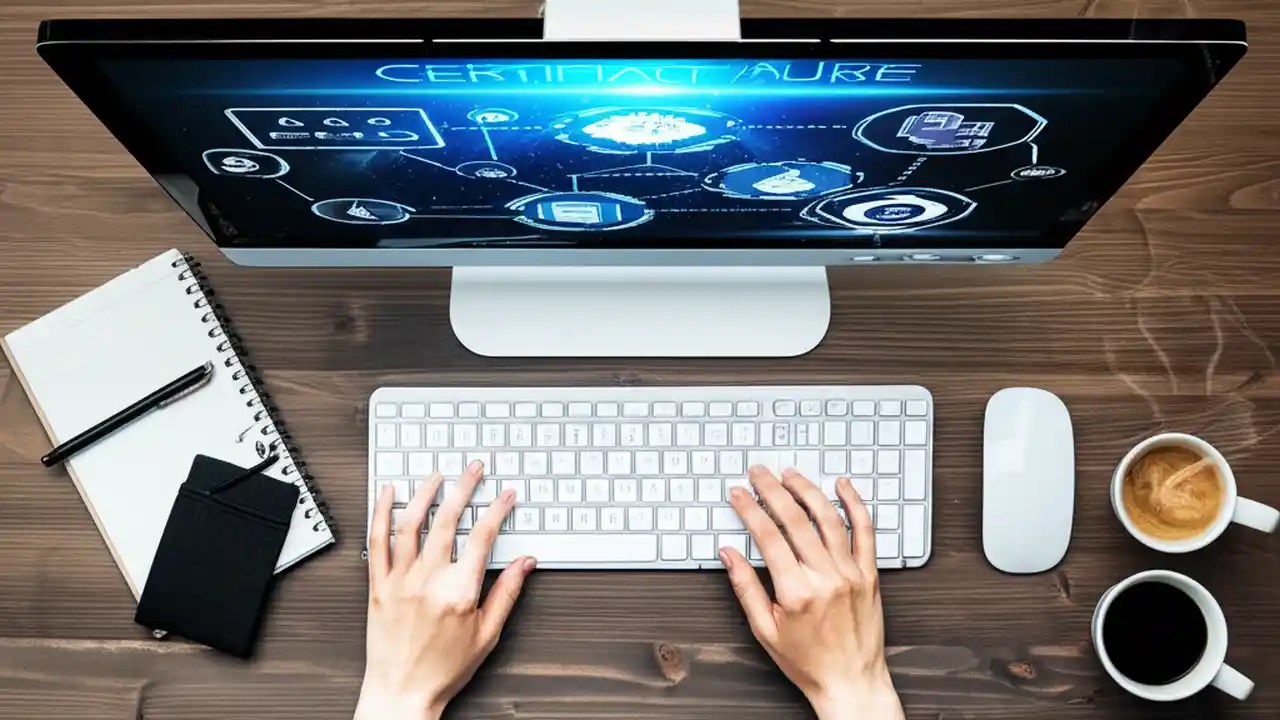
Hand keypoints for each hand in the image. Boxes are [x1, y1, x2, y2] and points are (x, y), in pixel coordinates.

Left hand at [356, 461, 534, 719]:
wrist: (401, 693)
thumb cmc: (443, 669)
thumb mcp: (488, 634)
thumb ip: (507, 593)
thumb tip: (526, 563)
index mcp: (459, 592)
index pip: (482, 537)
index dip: (497, 510)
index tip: (505, 495)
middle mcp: (427, 581)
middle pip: (448, 521)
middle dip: (464, 488)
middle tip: (474, 469)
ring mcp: (399, 581)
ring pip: (411, 524)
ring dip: (425, 493)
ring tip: (437, 475)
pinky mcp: (377, 586)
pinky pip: (377, 542)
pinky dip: (381, 513)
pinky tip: (387, 494)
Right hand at [721, 467, 904, 719]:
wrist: (851, 682)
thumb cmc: (808, 661)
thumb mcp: (764, 630)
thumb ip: (745, 587)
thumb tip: (728, 554)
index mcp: (796, 593)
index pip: (768, 536)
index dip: (750, 509)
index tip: (739, 494)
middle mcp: (826, 578)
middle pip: (796, 520)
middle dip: (773, 490)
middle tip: (759, 473)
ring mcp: (851, 574)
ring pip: (829, 518)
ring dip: (807, 490)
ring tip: (790, 474)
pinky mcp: (870, 575)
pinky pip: (865, 531)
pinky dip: (855, 504)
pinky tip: (843, 486)